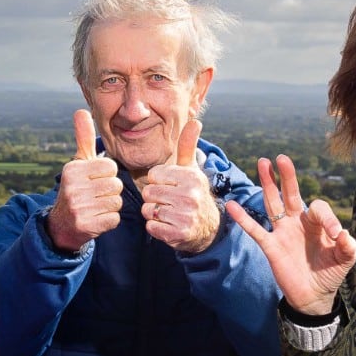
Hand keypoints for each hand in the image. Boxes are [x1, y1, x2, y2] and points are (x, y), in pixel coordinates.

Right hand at [46, 108, 123, 252]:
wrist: (61, 224)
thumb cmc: (77, 188)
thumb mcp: (78, 163)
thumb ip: (83, 138)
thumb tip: (81, 110)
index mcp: (72, 169)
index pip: (110, 166)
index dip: (107, 174)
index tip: (95, 180)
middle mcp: (72, 187)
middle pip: (115, 185)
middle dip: (110, 191)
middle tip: (96, 195)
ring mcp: (78, 208)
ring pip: (116, 202)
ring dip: (110, 206)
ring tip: (96, 206)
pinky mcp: (85, 226)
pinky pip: (113, 219)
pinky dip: (109, 220)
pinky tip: (96, 218)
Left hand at [140, 119, 219, 253]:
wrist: (207, 227)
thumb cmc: (193, 193)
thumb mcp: (191, 169)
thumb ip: (188, 145)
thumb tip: (195, 121)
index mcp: (191, 177)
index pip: (154, 175)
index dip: (157, 181)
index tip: (170, 186)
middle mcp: (190, 196)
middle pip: (148, 193)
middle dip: (154, 198)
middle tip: (168, 201)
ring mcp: (185, 216)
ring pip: (148, 210)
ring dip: (154, 213)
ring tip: (168, 212)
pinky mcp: (178, 234)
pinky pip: (151, 227)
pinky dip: (156, 227)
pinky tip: (168, 225)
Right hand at [226, 155, 355, 315]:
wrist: (314, 296)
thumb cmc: (331, 274)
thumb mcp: (346, 259)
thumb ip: (348, 246)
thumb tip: (343, 233)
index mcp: (317, 224)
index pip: (318, 208)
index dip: (327, 217)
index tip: (336, 235)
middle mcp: (298, 223)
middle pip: (291, 194)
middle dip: (287, 177)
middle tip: (281, 158)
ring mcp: (283, 233)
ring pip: (273, 204)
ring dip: (268, 185)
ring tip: (263, 163)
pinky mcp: (271, 247)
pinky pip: (255, 230)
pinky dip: (244, 218)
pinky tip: (233, 205)